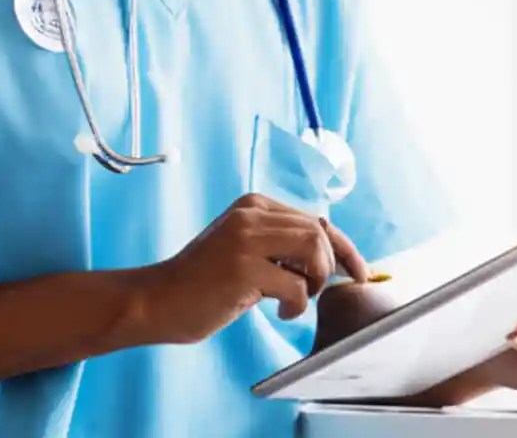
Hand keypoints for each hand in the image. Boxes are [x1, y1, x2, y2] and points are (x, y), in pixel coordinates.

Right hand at [138, 193, 369, 344]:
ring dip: (316, 281)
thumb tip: (331, 254)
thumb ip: (280, 245)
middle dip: (335, 265)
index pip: (315, 220)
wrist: (156, 299)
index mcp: (254, 204)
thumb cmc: (202, 282)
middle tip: (322, 291)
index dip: (344, 247)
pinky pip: (297, 286)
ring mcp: (246, 239)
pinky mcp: (243, 268)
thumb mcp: (244, 250)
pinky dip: (298, 305)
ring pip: (314, 251)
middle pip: (319, 232)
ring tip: (298, 297)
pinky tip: (282, 311)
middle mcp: (251, 214)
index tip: (359, 271)